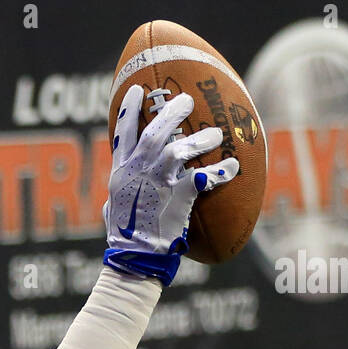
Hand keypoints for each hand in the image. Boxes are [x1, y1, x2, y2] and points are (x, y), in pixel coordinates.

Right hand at [102, 84, 238, 284]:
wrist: (135, 258)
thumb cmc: (125, 237)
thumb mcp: (114, 210)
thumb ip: (119, 194)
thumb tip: (115, 195)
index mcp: (121, 173)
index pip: (122, 134)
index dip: (130, 110)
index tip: (138, 90)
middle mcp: (137, 173)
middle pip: (154, 133)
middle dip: (170, 113)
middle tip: (186, 100)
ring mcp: (157, 184)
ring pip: (178, 151)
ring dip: (200, 140)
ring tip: (215, 134)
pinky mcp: (178, 198)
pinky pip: (204, 178)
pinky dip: (220, 171)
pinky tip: (233, 166)